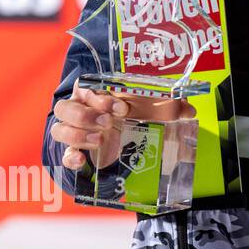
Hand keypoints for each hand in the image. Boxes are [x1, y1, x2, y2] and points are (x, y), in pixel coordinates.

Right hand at [50, 80, 194, 171]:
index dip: (99, 97)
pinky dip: (69, 157)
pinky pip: (62, 154)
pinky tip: (81, 160)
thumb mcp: (151, 110)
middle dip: (86, 114)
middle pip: (65, 107)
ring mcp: (74, 132)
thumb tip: (189, 110)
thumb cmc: (132, 117)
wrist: (122, 141)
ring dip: (77, 134)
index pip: (84, 88)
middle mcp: (79, 111)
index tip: (123, 108)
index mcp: (94, 94)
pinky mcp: (74, 152)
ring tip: (100, 140)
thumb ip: (169, 107)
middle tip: (109, 122)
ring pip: (59, 129)